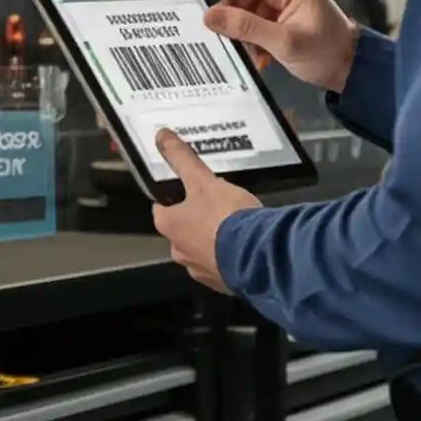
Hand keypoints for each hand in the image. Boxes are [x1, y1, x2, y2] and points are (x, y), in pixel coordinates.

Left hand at [152, 129, 261, 293]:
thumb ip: (182, 159)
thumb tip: (160, 135)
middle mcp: (178, 252)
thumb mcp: (203, 180)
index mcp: (169, 227)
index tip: (188, 190)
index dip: (172, 198)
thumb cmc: (225, 216)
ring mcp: (200, 271)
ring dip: (212, 240)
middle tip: (215, 205)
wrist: (259, 257)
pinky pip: (221, 266)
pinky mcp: (222, 284)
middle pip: (181, 231)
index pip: (160, 209)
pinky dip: (229, 257)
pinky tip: (244, 245)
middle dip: (194, 220)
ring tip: (233, 225)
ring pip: (201, 250)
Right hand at [170, 0, 358, 92]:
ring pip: (243, 12)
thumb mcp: (285, 42)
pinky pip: (253, 24)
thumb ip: (246, 28)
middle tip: (229, 40)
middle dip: (230, 19)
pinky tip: (261, 57)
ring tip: (255, 53)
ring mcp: (283, 3)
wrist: (352, 70)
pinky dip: (251, 41)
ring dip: (242, 34)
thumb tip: (212, 16)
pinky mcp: (281, 18)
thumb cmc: (329, 53)